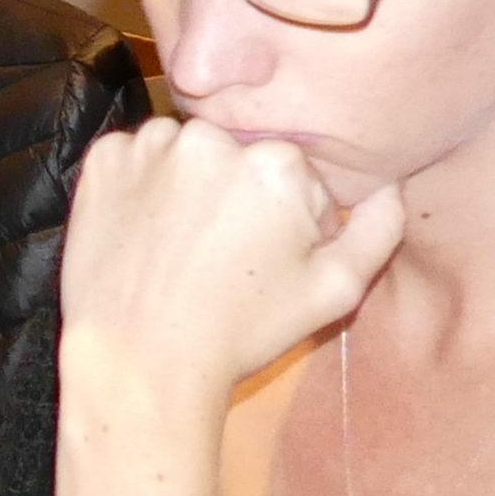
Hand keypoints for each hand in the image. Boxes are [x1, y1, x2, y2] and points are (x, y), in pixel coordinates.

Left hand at [58, 117, 406, 409]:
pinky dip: (139, 186)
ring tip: (180, 247)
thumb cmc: (245, 330)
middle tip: (221, 257)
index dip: (286, 220)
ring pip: (186, 153)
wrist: (143, 358)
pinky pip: (134, 158)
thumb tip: (390, 186)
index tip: (264, 260)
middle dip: (239, 197)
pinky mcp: (104, 159)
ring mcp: (152, 144)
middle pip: (239, 158)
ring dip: (188, 185)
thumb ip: (378, 229)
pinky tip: (143, 233)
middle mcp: (215, 137)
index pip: (295, 175)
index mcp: (279, 162)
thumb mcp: (336, 291)